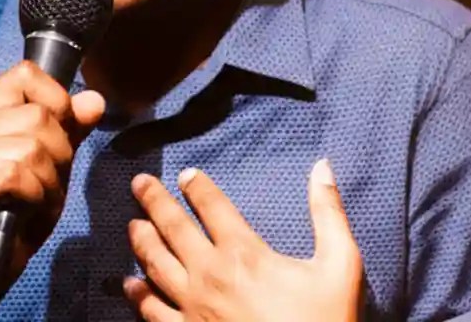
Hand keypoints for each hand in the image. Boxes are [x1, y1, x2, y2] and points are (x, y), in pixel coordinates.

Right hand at [0, 62, 105, 313]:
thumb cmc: (19, 209)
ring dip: (49, 180)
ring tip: (35, 198)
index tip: (58, 136)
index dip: (56, 101)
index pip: (26, 73)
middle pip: (39, 114)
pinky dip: (35, 194)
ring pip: (32, 145)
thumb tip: (95, 100)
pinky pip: (17, 173)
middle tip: (45, 182)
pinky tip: (23, 207)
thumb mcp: (54, 162)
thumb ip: (71, 128)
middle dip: (60, 153)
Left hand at [125, 160, 362, 321]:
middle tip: (139, 183)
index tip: (186, 173)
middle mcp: (211, 275)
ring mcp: (194, 307)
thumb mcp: (340, 265)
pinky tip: (129, 285)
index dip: (197, 186)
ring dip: (141, 241)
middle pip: (173, 228)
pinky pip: (154, 312)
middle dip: (154, 201)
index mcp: (244, 253)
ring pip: (156, 265)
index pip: (212, 207)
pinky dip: (139, 296)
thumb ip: (328, 213)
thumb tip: (322, 165)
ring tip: (132, 224)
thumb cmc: (326, 320)